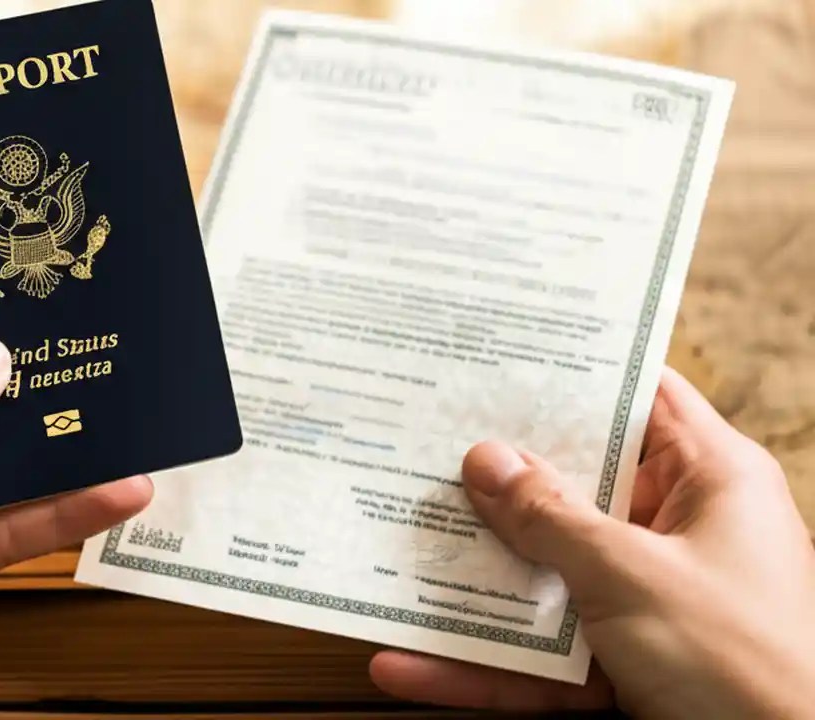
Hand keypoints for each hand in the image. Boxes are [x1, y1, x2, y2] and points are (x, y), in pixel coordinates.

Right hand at [370, 369, 814, 718]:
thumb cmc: (746, 665)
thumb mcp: (633, 577)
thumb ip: (552, 519)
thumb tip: (486, 461)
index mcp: (710, 482)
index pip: (638, 401)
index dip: (572, 378)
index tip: (496, 362)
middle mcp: (678, 534)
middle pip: (571, 491)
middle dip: (494, 484)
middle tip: (418, 452)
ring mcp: (646, 603)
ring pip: (543, 579)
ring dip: (470, 581)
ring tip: (393, 558)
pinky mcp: (623, 667)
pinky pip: (538, 656)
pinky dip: (479, 664)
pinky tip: (410, 664)